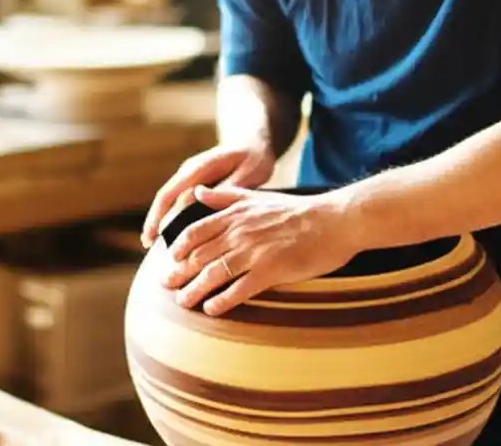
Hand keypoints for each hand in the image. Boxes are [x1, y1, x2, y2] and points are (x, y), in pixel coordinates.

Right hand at [141, 142, 277, 247]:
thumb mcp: (248, 171)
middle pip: (165, 196)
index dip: (166, 215)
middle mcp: (189, 170)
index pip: (176, 194)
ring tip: (151, 241)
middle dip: (154, 218)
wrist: (252, 142)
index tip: (160, 235)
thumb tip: (209, 201)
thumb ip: (229, 187)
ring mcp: (188, 175)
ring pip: (168, 197)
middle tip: (146, 243)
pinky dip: (168, 213)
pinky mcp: (193, 181)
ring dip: (159, 217)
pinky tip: (167, 230)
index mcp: (200, 167)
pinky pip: (176, 198)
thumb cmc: (253, 157)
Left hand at [161, 185, 360, 316]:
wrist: (334, 221)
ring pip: (213, 274)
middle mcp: (240, 232)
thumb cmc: (297, 211)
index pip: (195, 231)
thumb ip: (226, 196)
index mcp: (236, 214)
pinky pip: (238, 290)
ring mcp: (254, 252)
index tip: (170, 260)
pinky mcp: (271, 271)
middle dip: (179, 272)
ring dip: (193, 290)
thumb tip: (197, 192)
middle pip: (199, 255)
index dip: (178, 248)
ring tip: (183, 301)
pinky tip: (211, 309)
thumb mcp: (257, 196)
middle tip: (166, 286)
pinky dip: (221, 301)